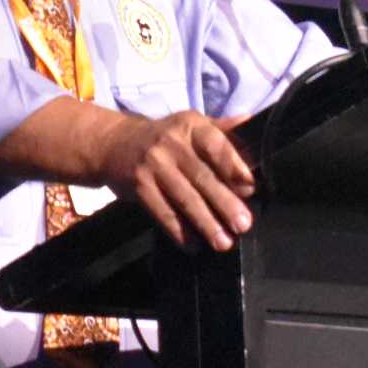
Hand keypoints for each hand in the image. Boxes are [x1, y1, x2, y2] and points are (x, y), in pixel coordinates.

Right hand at [99, 110, 256, 251]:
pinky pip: (162, 211)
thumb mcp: (192, 125)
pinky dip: (179, 231)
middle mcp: (172, 143)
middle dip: (224, 202)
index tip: (250, 186)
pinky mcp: (139, 187)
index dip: (233, 165)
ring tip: (223, 242)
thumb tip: (252, 123)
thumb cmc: (166, 137)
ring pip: (184, 198)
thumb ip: (223, 129)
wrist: (115, 143)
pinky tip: (194, 245)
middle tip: (243, 224)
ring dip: (205, 223)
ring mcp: (154, 165)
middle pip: (202, 176)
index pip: (215, 144)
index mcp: (192, 126)